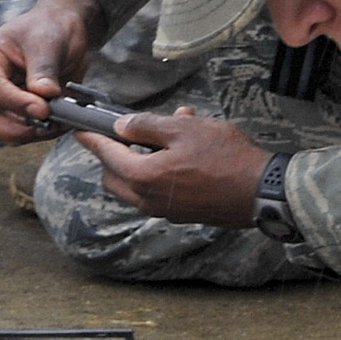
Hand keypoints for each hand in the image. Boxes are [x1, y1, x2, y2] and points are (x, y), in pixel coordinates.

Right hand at [0, 0, 105, 140]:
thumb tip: (44, 95)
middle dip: (17, 129)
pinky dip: (42, 133)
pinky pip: (23, 132)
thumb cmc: (48, 27)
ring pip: (4, 133)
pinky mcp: (17, 114)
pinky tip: (60, 122)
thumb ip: (43, 68)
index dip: (17, 103)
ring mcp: (0, 102)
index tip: (43, 109)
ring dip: (32, 133)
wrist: (63, 30)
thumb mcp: (47, 41)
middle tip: (48, 124)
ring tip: (59, 121)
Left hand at [74, 110, 267, 226]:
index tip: (80, 130)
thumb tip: (121, 126)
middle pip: (114, 176)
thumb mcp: (185, 128)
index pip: (106, 154)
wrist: (261, 192)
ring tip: (168, 134)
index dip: (91, 138)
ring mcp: (164, 210)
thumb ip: (147, 126)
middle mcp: (147, 199)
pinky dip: (157, 173)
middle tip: (128, 130)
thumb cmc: (226, 157)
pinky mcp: (180, 214)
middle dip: (114, 153)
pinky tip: (182, 152)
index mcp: (143, 177)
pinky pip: (155, 192)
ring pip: (134, 186)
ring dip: (140, 161)